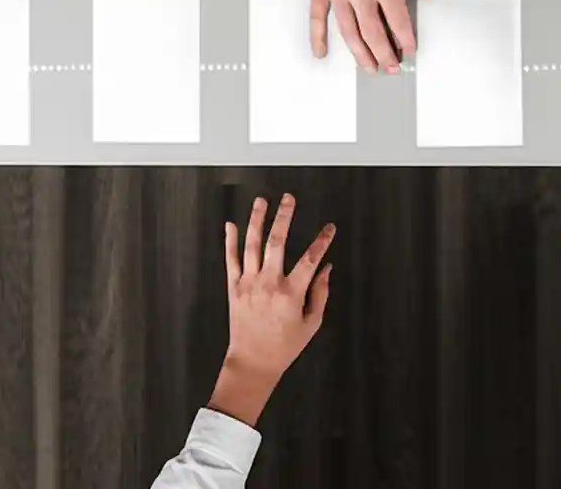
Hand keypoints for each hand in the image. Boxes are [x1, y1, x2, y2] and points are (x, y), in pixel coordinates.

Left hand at [208, 194, 336, 426]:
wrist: (253, 362)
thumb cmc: (284, 346)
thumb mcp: (311, 323)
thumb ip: (320, 294)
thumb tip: (326, 269)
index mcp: (291, 294)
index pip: (310, 259)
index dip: (322, 241)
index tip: (330, 228)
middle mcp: (268, 284)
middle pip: (277, 242)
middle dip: (284, 217)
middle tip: (288, 199)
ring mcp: (248, 284)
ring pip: (252, 245)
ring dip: (257, 220)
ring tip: (261, 201)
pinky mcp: (233, 288)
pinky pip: (231, 259)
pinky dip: (230, 241)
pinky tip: (231, 225)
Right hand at [293, 0, 432, 73]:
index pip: (398, 21)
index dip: (406, 40)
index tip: (409, 50)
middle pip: (374, 34)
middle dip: (385, 55)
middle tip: (391, 67)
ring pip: (350, 32)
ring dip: (360, 54)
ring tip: (369, 67)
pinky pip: (318, 17)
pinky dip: (318, 37)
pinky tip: (322, 52)